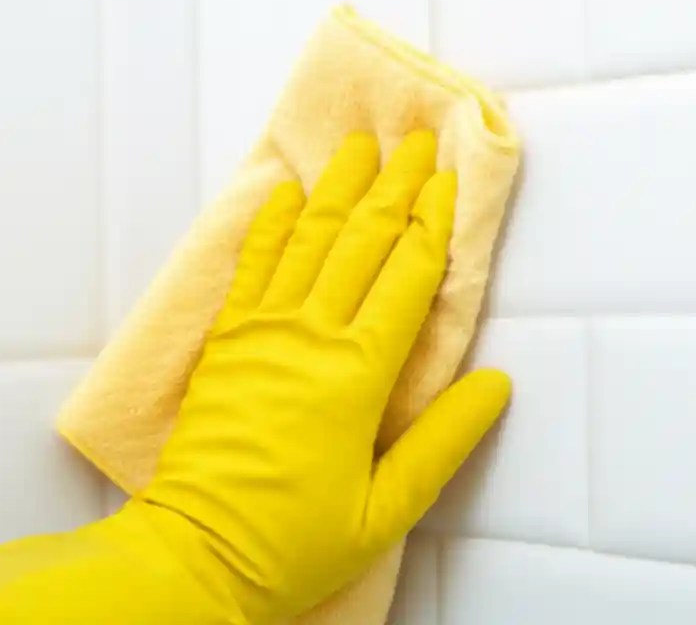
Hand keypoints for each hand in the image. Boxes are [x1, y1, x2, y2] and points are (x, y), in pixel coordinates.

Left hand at [138, 130, 510, 621]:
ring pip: (309, 241)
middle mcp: (310, 338)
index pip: (407, 278)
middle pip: (361, 241)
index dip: (433, 222)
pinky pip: (254, 267)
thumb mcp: (389, 509)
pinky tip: (287, 192)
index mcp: (358, 376)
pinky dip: (272, 225)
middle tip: (415, 139)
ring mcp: (263, 333)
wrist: (199, 555)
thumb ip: (444, 440)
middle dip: (393, 186)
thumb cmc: (297, 541)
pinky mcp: (229, 342)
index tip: (450, 178)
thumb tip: (496, 383)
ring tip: (359, 143)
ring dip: (338, 187)